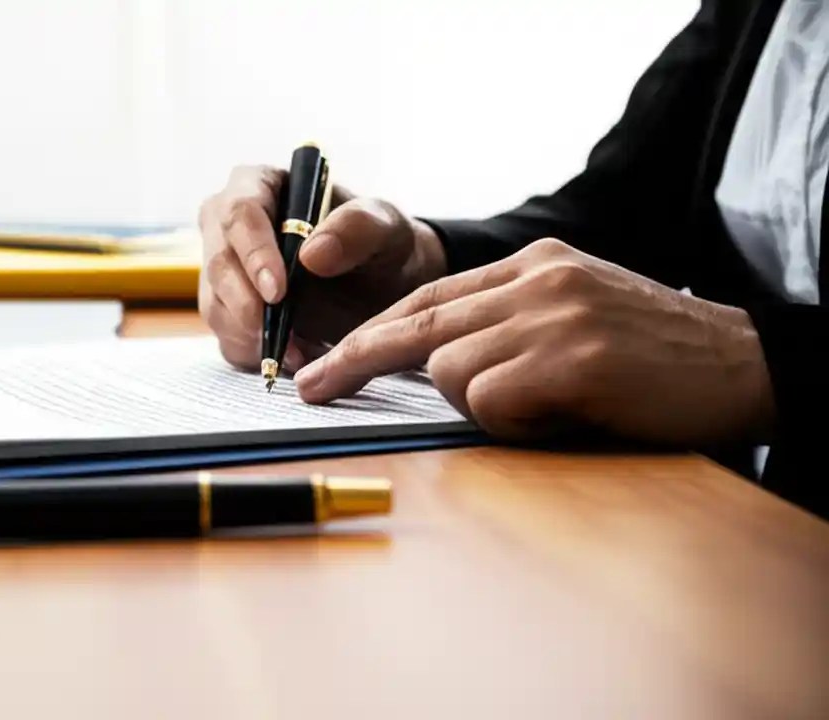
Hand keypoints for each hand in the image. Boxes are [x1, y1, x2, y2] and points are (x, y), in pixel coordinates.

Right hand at [197, 165, 447, 370]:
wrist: (382, 286)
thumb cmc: (380, 243)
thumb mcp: (386, 227)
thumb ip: (357, 228)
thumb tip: (310, 253)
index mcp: (258, 184)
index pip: (240, 213)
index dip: (254, 254)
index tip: (277, 292)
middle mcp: (227, 226)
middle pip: (218, 264)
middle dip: (247, 306)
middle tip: (282, 337)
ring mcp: (223, 272)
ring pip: (216, 307)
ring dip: (254, 337)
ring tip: (300, 352)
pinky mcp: (228, 312)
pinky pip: (227, 339)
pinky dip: (257, 355)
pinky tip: (293, 357)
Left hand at [295, 238, 775, 445]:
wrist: (748, 365)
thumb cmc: (654, 358)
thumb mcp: (574, 318)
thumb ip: (508, 327)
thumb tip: (432, 366)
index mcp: (533, 264)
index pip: (428, 298)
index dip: (372, 334)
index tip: (328, 363)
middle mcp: (536, 279)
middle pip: (414, 324)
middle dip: (353, 361)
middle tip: (309, 390)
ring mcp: (553, 314)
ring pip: (449, 371)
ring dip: (479, 406)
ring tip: (544, 407)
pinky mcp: (571, 358)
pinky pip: (489, 402)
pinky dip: (511, 424)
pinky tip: (562, 416)